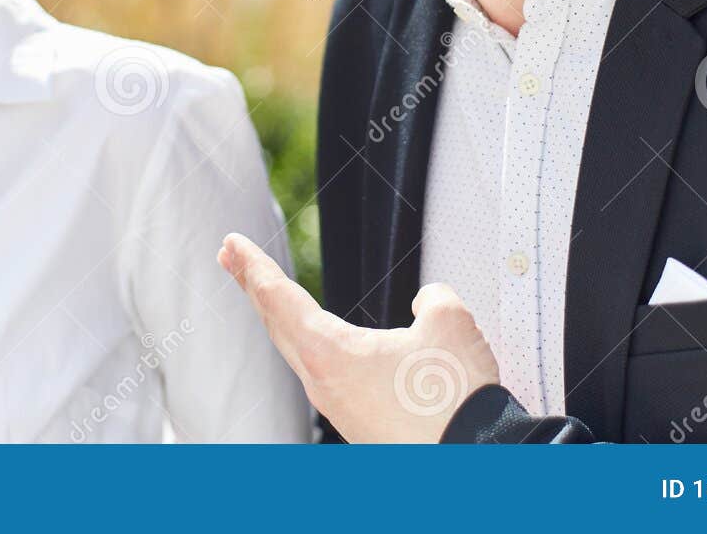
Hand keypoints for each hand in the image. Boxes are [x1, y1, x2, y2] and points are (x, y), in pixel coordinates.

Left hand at [218, 232, 499, 441]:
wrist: (474, 460)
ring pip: (296, 350)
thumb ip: (433, 297)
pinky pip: (321, 373)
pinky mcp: (358, 425)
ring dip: (278, 314)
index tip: (231, 245)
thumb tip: (427, 300)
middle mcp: (322, 383)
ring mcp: (338, 408)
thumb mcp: (450, 322)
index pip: (278, 298)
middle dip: (253, 285)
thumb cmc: (454, 400)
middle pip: (276, 323)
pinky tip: (319, 339)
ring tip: (267, 291)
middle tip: (231, 256)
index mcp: (329, 353)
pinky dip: (306, 343)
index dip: (254, 266)